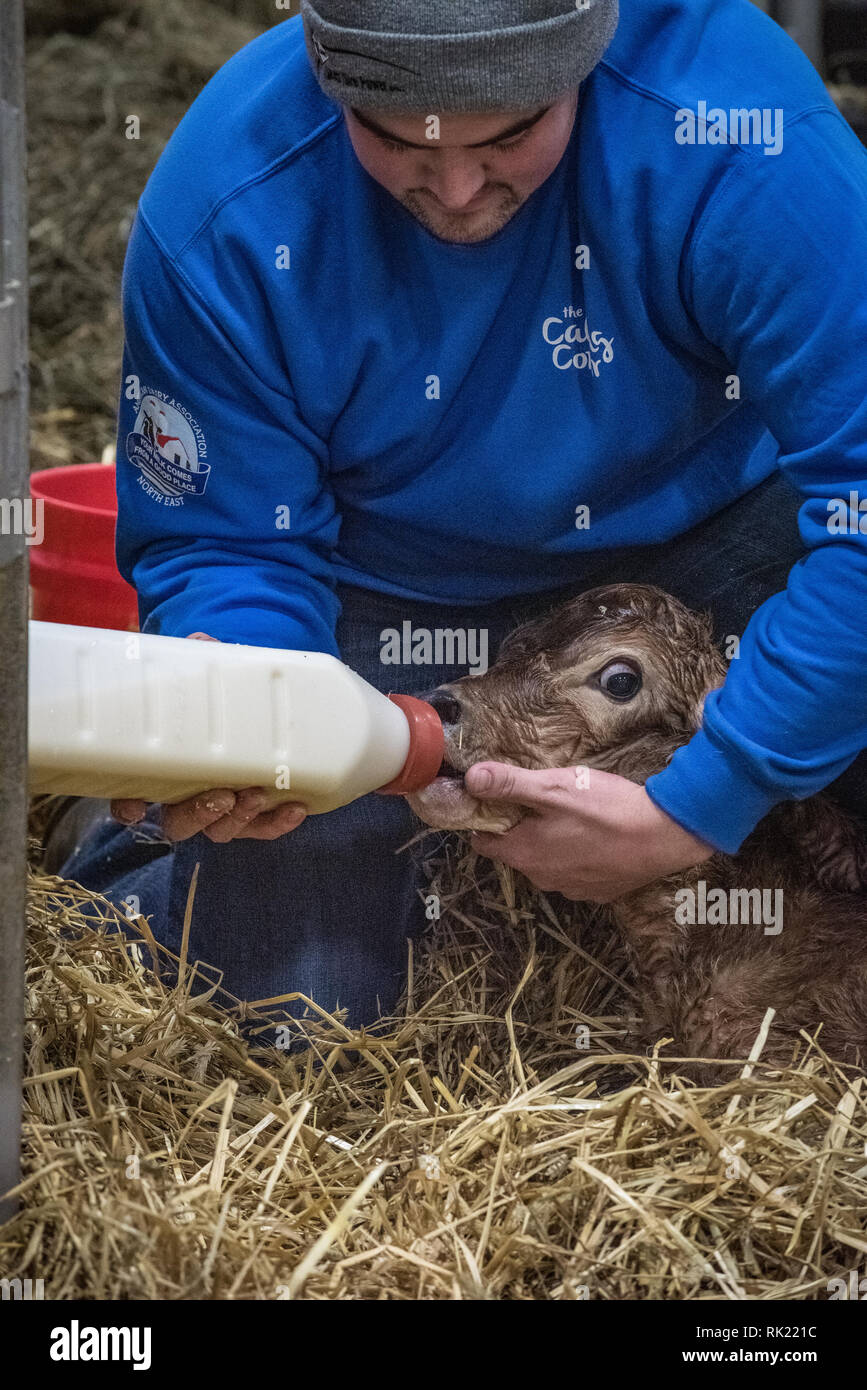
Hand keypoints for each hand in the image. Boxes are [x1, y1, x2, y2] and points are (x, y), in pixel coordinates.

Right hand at [110, 631, 307, 842]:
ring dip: (239, 819)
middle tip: (221, 794)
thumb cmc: (213, 685)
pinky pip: (261, 827)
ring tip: (260, 794)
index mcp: (158, 763)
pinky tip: (296, 806)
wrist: (254, 692)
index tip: (136, 808)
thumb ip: (198, 654)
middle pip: (178, 823)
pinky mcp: (253, 809)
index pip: (128, 794)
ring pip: (219, 830)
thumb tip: (201, 640)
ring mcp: (219, 804)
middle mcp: (183, 791)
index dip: (128, 807)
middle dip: (198, 815)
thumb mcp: (202, 666)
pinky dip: (277, 823)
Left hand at [465, 762, 713, 902]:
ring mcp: (571, 889)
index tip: (497, 799)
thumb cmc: (605, 808)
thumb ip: (509, 784)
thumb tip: (470, 779)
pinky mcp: (598, 892)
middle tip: (541, 800)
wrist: (664, 836)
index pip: (482, 842)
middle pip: (515, 851)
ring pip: (546, 862)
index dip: (485, 819)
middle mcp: (542, 878)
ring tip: (571, 815)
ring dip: (550, 842)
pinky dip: (578, 856)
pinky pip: (575, 872)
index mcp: (524, 853)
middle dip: (520, 828)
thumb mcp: (553, 787)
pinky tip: (596, 836)